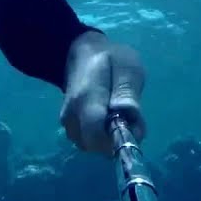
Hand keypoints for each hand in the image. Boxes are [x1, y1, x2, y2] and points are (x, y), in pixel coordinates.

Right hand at [60, 31, 146, 154]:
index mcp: (85, 97)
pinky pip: (88, 142)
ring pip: (91, 147)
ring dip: (109, 139)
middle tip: (129, 120)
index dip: (116, 139)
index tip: (132, 127)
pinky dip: (101, 137)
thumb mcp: (127, 68)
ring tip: (119, 116)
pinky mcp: (70, 127)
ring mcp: (68, 122)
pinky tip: (109, 120)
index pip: (95, 133)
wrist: (83, 53)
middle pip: (93, 145)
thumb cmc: (110, 58)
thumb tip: (131, 123)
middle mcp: (71, 114)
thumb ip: (127, 94)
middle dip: (115, 140)